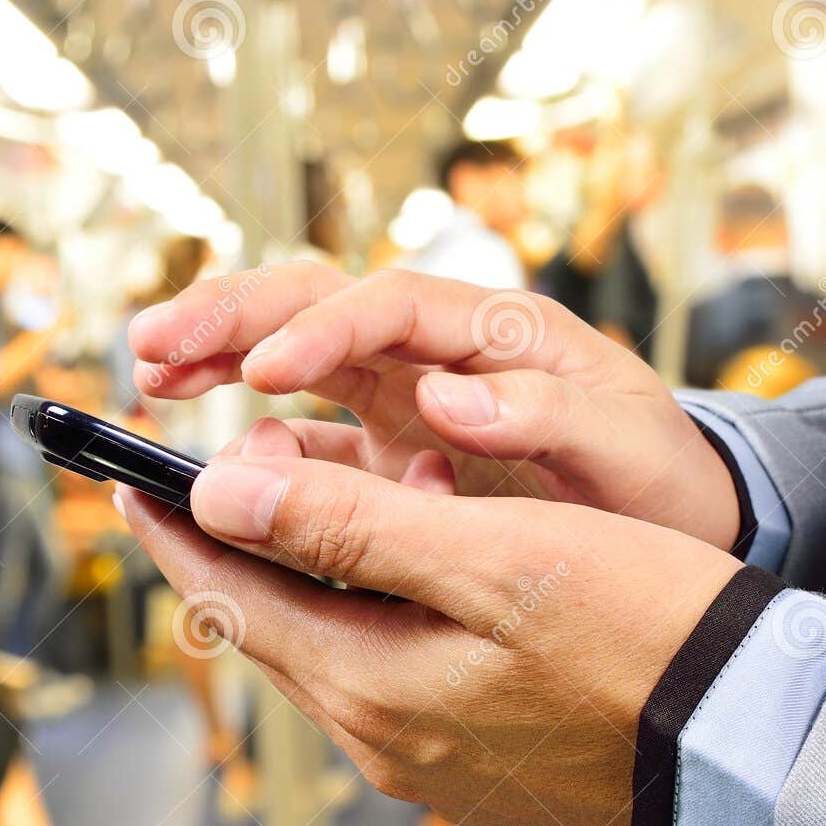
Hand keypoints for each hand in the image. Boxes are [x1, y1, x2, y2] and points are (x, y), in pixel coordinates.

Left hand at [116, 432, 740, 825]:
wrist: (751, 747)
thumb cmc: (642, 638)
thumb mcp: (492, 560)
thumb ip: (347, 527)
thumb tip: (220, 494)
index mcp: (369, 686)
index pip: (229, 596)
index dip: (175, 527)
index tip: (130, 476)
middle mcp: (380, 737)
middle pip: (270, 624)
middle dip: (243, 538)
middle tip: (238, 463)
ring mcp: (426, 757)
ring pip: (329, 641)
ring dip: (321, 564)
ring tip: (357, 486)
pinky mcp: (472, 758)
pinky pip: (387, 668)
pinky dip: (379, 603)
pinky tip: (427, 563)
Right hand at [128, 264, 739, 550]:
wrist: (675, 521)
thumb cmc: (655, 476)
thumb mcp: (621, 441)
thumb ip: (545, 414)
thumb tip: (446, 401)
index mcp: (491, 331)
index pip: (386, 305)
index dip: (318, 330)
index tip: (260, 370)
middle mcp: (435, 352)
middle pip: (314, 305)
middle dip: (230, 316)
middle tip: (152, 343)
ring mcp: (403, 399)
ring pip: (292, 358)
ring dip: (218, 358)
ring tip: (150, 373)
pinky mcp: (389, 454)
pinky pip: (307, 436)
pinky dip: (253, 440)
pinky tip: (210, 464)